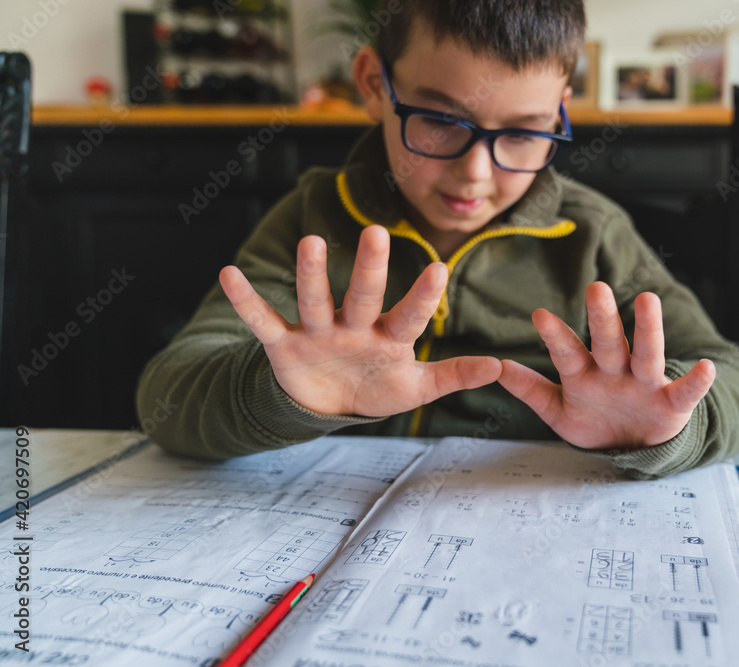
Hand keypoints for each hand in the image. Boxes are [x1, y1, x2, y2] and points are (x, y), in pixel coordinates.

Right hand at [219, 226, 501, 416]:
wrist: (329, 404)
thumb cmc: (378, 388)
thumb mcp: (415, 388)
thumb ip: (452, 375)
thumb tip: (499, 368)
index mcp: (388, 337)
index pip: (409, 315)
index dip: (423, 296)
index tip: (440, 269)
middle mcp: (354, 326)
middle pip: (364, 295)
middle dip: (370, 269)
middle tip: (377, 233)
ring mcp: (319, 332)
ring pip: (316, 300)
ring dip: (312, 275)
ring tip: (312, 242)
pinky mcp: (285, 344)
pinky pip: (263, 321)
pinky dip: (246, 301)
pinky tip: (228, 275)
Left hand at [498, 281, 715, 448]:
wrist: (633, 448)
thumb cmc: (595, 422)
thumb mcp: (559, 412)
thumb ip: (531, 390)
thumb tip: (495, 368)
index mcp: (585, 373)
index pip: (569, 352)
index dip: (555, 336)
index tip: (539, 315)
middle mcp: (615, 371)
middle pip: (608, 341)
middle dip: (602, 317)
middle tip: (595, 288)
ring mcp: (644, 385)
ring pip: (646, 354)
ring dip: (648, 329)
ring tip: (648, 301)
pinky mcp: (670, 404)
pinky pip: (685, 392)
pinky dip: (696, 381)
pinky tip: (706, 367)